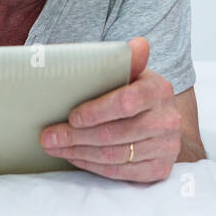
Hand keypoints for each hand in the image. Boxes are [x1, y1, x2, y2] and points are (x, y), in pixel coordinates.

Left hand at [39, 37, 180, 181]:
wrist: (160, 119)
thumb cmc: (135, 92)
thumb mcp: (131, 74)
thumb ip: (127, 60)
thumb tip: (139, 44)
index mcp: (159, 90)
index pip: (125, 103)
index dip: (95, 112)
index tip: (71, 117)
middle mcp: (167, 120)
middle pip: (114, 134)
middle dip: (76, 137)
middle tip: (49, 137)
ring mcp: (166, 147)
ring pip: (114, 156)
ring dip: (79, 153)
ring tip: (55, 147)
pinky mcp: (160, 169)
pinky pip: (120, 172)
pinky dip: (93, 166)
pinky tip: (76, 157)